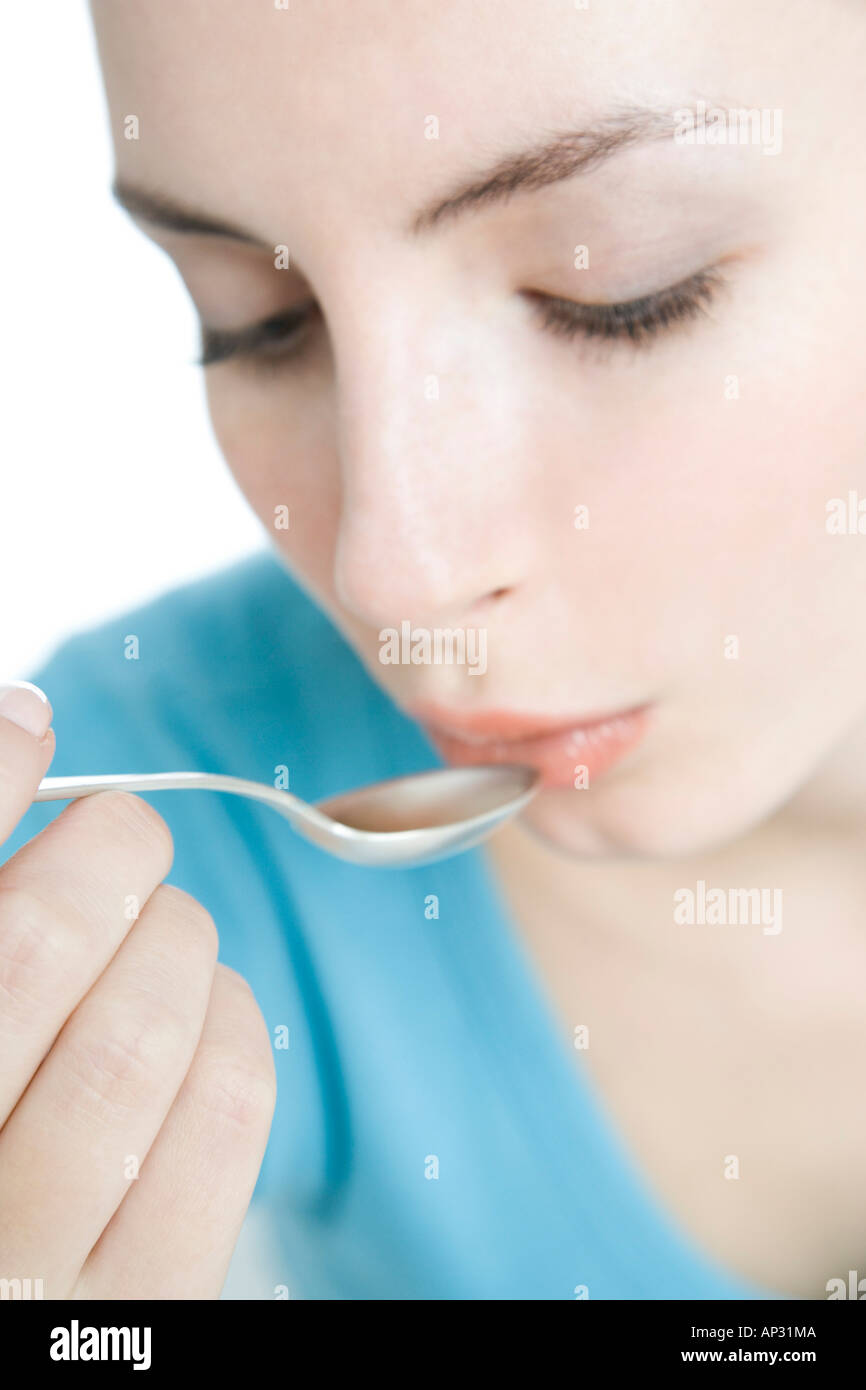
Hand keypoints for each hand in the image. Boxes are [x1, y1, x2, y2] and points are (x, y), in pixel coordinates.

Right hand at [0, 681, 275, 1298]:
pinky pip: (226, 1116)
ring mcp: (33, 1270)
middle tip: (121, 831)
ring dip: (173, 937)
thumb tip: (21, 730)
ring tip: (162, 924)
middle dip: (101, 853)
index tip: (28, 724)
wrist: (5, 1306)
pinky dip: (233, 1022)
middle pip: (29, 952)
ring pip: (137, 1032)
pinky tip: (209, 1005)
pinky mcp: (150, 1305)